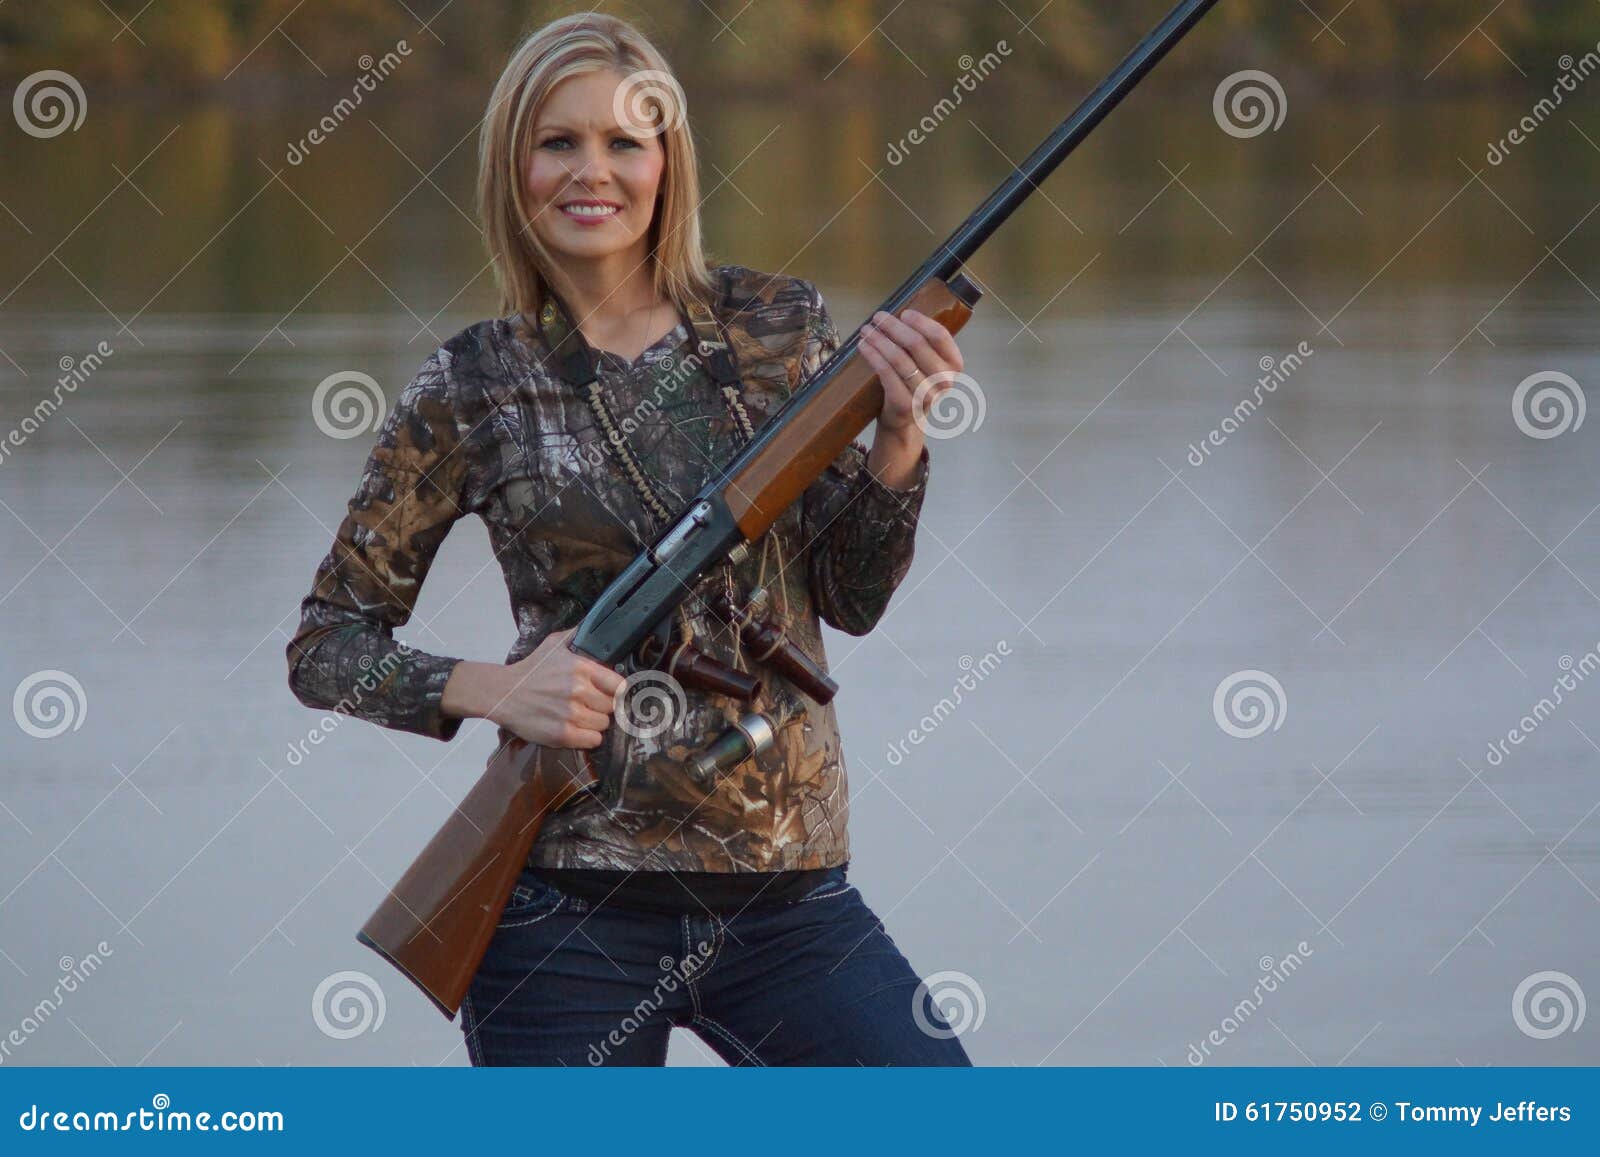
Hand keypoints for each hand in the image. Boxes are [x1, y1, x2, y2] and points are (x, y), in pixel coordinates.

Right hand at [475, 628, 624, 747]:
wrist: (504, 694)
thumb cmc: (530, 671)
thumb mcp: (553, 644)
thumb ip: (576, 634)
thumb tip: (592, 625)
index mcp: (581, 668)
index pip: (619, 685)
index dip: (616, 691)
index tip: (609, 693)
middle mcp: (578, 690)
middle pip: (611, 706)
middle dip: (602, 706)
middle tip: (588, 704)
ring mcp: (571, 713)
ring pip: (603, 724)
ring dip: (594, 722)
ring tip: (579, 716)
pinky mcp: (562, 734)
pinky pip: (593, 740)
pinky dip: (587, 737)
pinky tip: (576, 729)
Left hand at [857, 308, 964, 486]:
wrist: (906, 421)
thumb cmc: (915, 384)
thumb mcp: (927, 364)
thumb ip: (921, 343)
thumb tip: (897, 314)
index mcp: (954, 365)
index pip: (940, 336)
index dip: (920, 322)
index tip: (903, 313)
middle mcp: (944, 381)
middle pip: (917, 344)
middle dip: (893, 327)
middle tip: (877, 317)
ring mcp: (926, 395)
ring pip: (899, 358)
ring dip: (879, 340)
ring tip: (866, 330)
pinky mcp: (905, 404)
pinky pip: (886, 373)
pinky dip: (873, 356)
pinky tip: (863, 346)